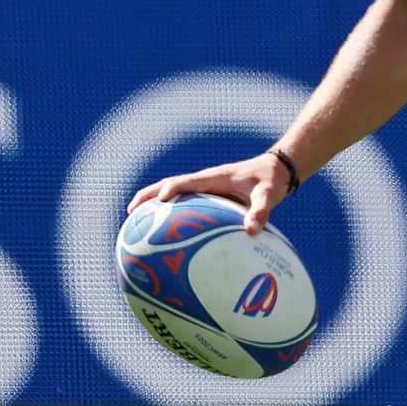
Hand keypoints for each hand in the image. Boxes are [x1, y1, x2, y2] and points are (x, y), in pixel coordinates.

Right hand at [128, 152, 292, 234]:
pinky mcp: (207, 197)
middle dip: (149, 196)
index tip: (160, 200)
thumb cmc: (271, 180)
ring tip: (133, 223)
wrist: (275, 170)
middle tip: (130, 212)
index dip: (173, 188)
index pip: (188, 181)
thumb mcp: (269, 194)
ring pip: (172, 194)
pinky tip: (163, 235)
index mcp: (214, 177)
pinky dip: (169, 215)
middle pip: (169, 185)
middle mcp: (204, 181)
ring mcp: (204, 188)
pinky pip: (184, 204)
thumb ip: (261, 210)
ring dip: (152, 204)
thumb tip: (252, 231)